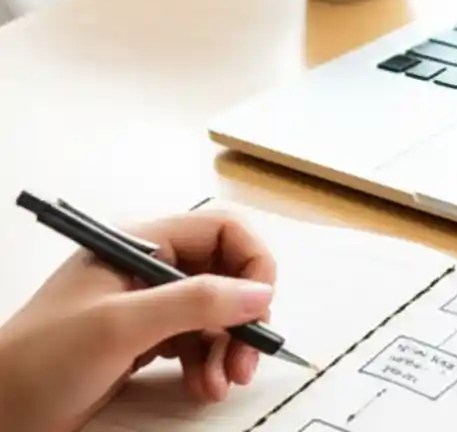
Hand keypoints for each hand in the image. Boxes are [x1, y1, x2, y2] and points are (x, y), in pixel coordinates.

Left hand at [0, 210, 277, 431]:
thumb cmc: (37, 363)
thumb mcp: (119, 326)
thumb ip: (193, 303)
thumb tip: (258, 293)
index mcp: (141, 245)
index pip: (221, 231)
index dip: (251, 264)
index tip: (259, 306)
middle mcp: (149, 269)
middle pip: (227, 276)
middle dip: (244, 317)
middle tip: (246, 358)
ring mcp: (147, 306)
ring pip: (217, 315)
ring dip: (229, 348)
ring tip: (221, 382)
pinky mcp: (145, 341)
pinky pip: (198, 343)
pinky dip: (209, 365)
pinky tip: (204, 386)